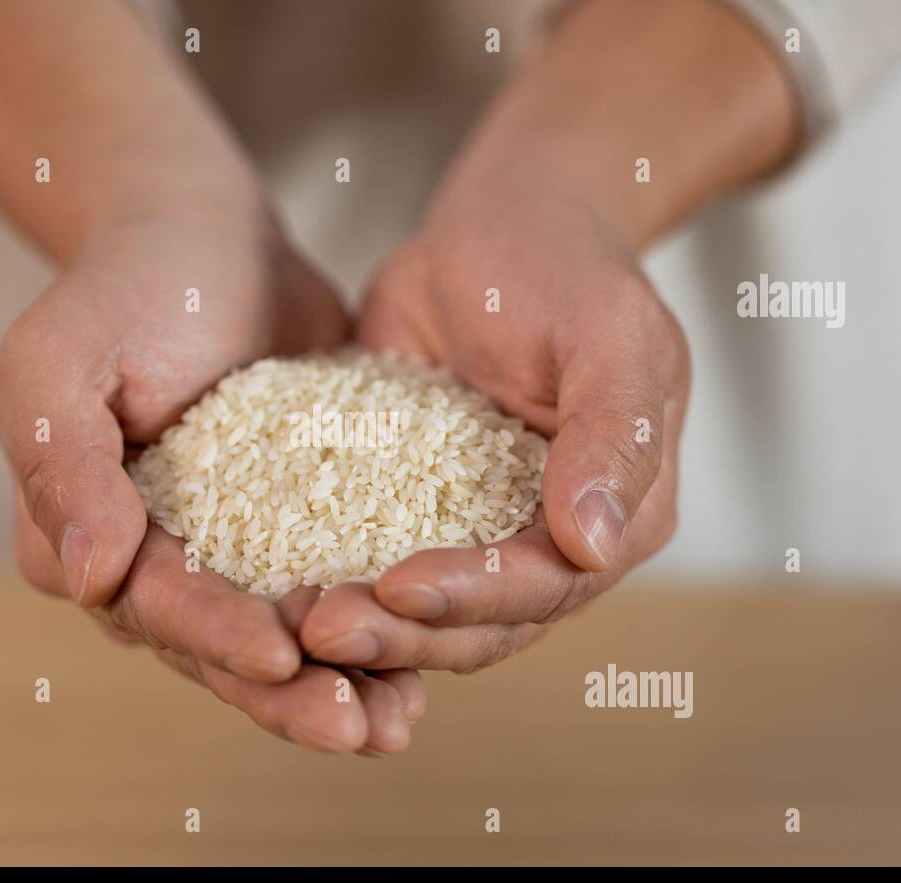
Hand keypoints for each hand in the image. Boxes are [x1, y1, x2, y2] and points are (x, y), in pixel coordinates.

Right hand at [0, 213, 424, 753]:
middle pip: (218, 647)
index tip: (283, 655)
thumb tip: (90, 580)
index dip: (215, 637)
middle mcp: (149, 563)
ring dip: (339, 684)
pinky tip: (427, 663)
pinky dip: (374, 628)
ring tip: (400, 723)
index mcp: (83, 538)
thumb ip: (64, 468)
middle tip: (357, 729)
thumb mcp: (59, 361)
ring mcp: (224, 552)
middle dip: (286, 694)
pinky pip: (332, 588)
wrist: (206, 233)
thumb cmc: (123, 286)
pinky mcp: (291, 529)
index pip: (152, 604)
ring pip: (282, 636)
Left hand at [298, 202, 688, 672]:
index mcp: (621, 517)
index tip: (399, 589)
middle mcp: (553, 544)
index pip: (551, 585)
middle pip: (484, 623)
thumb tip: (593, 546)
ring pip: (428, 613)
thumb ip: (613, 437)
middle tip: (321, 630)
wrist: (501, 230)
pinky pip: (378, 561)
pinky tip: (279, 590)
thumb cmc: (567, 270)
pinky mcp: (417, 514)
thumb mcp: (610, 337)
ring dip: (368, 627)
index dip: (478, 597)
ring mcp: (483, 535)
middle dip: (406, 634)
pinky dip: (338, 582)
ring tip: (295, 622)